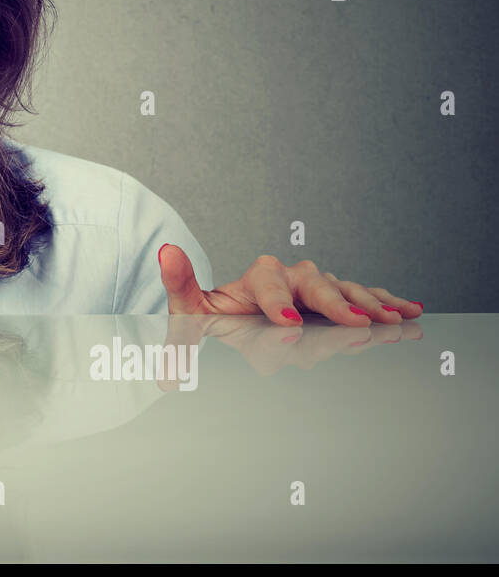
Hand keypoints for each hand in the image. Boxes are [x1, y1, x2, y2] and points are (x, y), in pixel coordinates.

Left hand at [157, 245, 423, 326]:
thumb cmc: (218, 315)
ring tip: (393, 319)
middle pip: (317, 287)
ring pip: (347, 293)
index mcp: (260, 276)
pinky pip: (366, 301)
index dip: (278, 305)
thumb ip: (179, 286)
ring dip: (371, 305)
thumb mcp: (191, 309)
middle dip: (336, 305)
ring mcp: (320, 289)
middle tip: (355, 324)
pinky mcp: (340, 303)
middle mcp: (294, 276)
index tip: (287, 325)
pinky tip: (411, 312)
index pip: (269, 287)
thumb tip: (166, 251)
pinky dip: (388, 304)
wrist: (239, 316)